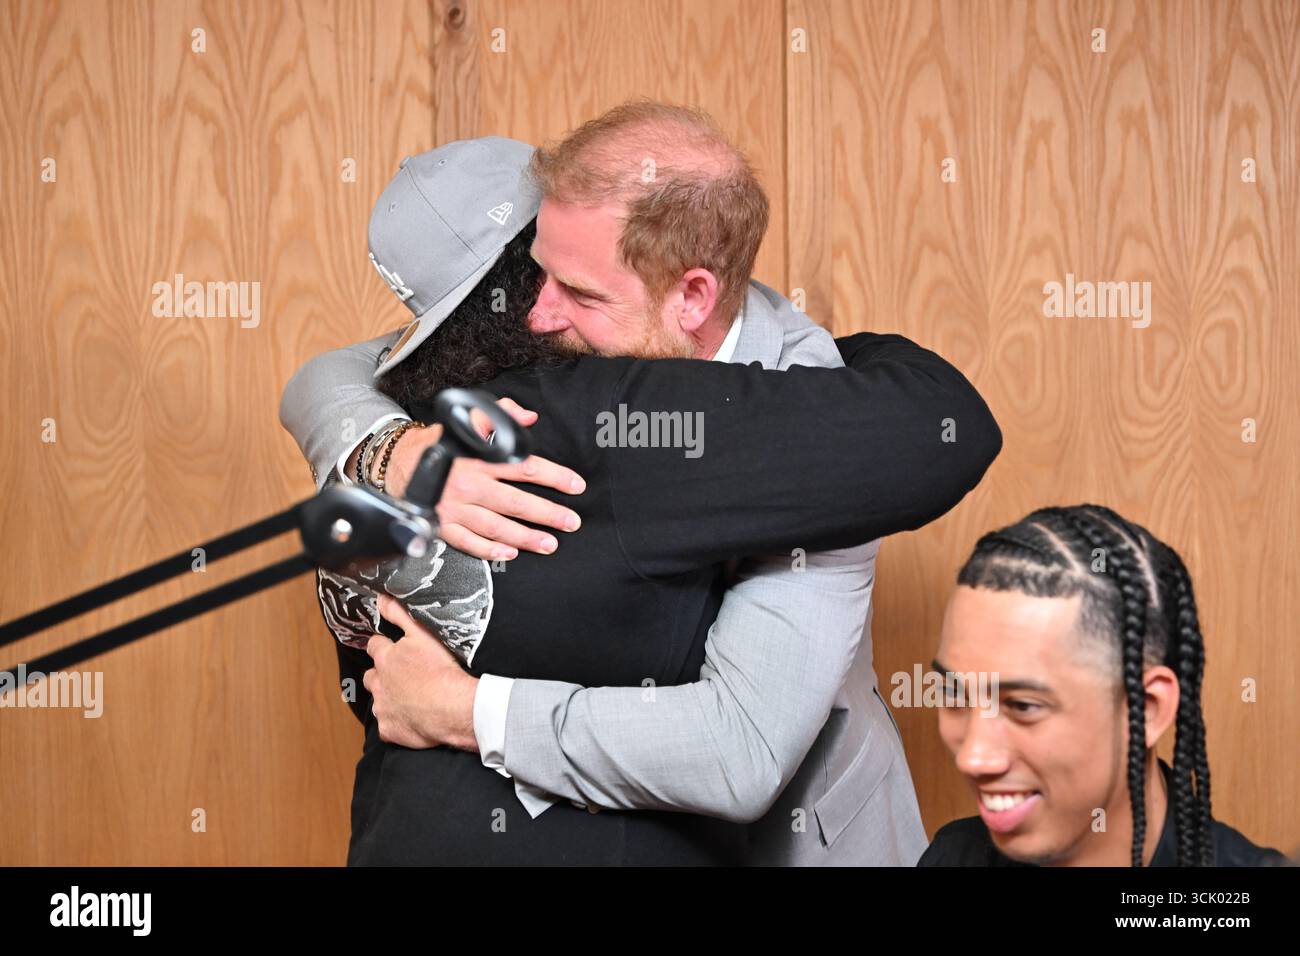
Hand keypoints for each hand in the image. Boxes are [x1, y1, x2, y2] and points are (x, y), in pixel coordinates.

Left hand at [364, 595, 478, 750]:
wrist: (452, 707)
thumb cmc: (440, 669)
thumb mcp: (422, 633)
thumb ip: (399, 614)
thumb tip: (380, 599)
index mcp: (386, 658)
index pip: (375, 646)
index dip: (383, 647)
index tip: (392, 650)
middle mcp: (379, 682)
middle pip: (371, 676)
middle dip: (380, 675)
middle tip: (401, 678)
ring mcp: (383, 708)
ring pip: (378, 702)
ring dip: (387, 700)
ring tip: (408, 700)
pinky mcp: (389, 729)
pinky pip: (388, 727)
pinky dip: (397, 724)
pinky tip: (413, 720)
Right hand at [390, 397, 585, 560]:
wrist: (398, 460)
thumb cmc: (441, 442)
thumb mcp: (469, 419)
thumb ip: (500, 415)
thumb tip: (529, 418)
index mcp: (479, 458)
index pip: (524, 467)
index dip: (554, 476)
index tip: (576, 485)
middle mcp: (468, 484)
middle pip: (514, 501)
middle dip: (547, 513)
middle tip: (572, 522)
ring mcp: (454, 508)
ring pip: (495, 526)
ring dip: (525, 537)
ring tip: (550, 544)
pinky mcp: (441, 525)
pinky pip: (467, 543)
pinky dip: (488, 550)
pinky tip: (510, 553)